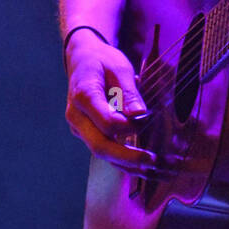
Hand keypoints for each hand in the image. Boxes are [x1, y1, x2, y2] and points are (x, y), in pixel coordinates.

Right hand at [64, 33, 165, 175]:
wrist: (81, 59)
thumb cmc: (102, 60)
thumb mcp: (119, 67)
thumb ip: (129, 92)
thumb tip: (140, 115)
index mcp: (83, 96)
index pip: (106, 122)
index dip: (128, 127)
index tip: (147, 121)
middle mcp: (76, 116)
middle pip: (100, 145)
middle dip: (127, 157)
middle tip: (152, 161)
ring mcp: (79, 127)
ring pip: (100, 152)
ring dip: (125, 163)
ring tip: (150, 169)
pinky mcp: (86, 132)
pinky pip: (102, 148)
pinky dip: (120, 159)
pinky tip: (140, 166)